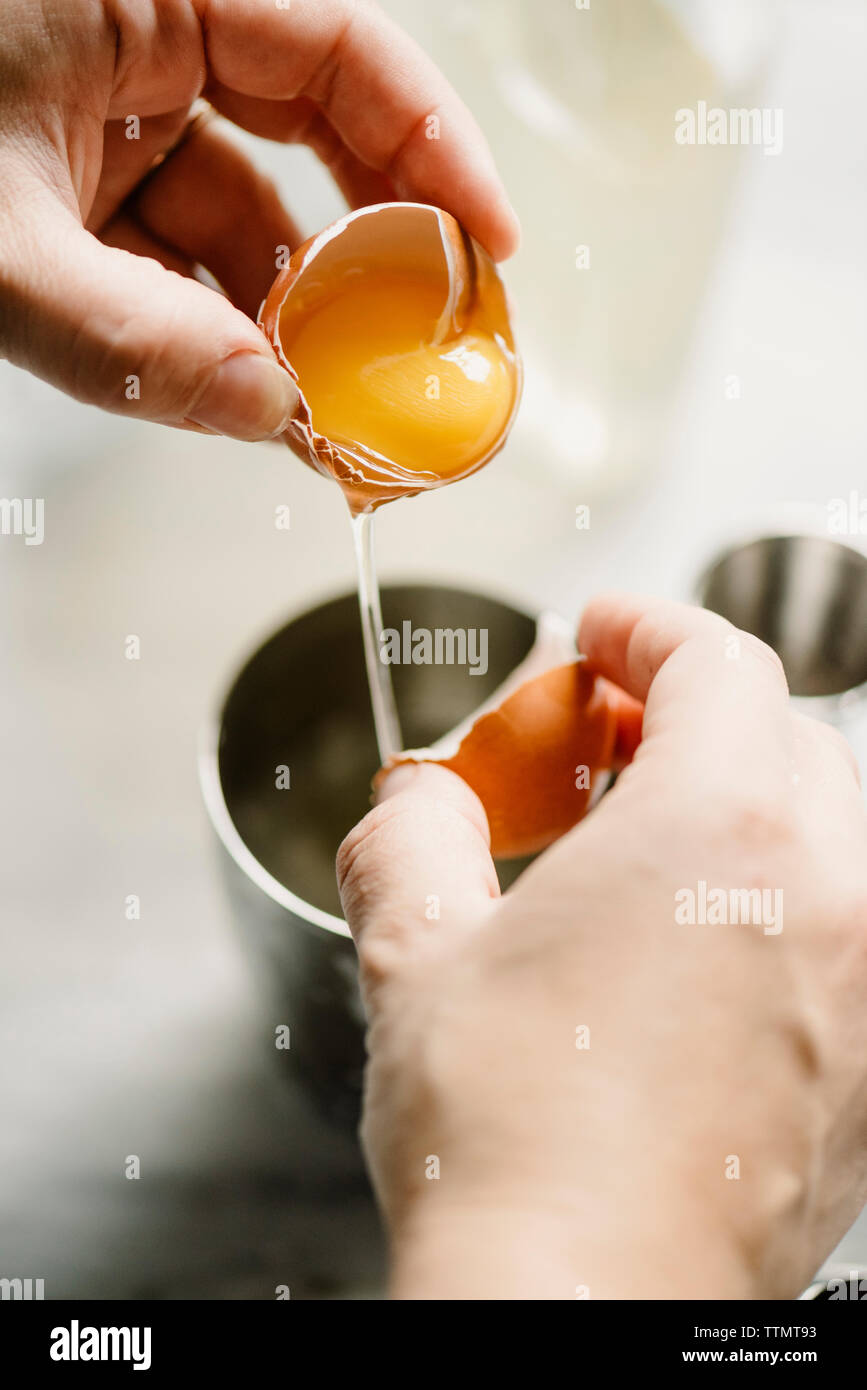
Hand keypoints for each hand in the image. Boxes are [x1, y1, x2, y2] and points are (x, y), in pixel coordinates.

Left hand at [0, 0, 517, 438]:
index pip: (343, 49)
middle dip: (371, 254)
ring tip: (334, 409)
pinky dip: (211, 320)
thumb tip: (271, 417)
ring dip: (287, 316)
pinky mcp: (74, 165)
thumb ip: (132, 342)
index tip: (485, 254)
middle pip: (314, 129)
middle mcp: (137, 28)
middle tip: (424, 352)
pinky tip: (248, 389)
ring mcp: (105, 101)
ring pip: (241, 208)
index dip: (438, 151)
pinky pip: (174, 244)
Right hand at [337, 594, 866, 1299]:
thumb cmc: (509, 1139)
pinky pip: (847, 931)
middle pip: (784, 734)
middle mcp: (827, 891)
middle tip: (603, 742)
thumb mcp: (418, 951)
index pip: (718, 662)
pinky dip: (785, 900)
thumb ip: (412, 834)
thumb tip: (416, 800)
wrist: (576, 1310)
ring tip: (648, 844)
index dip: (649, 628)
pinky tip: (697, 951)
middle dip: (692, 712)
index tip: (602, 632)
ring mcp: (866, 982)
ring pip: (831, 829)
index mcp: (720, 829)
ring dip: (744, 803)